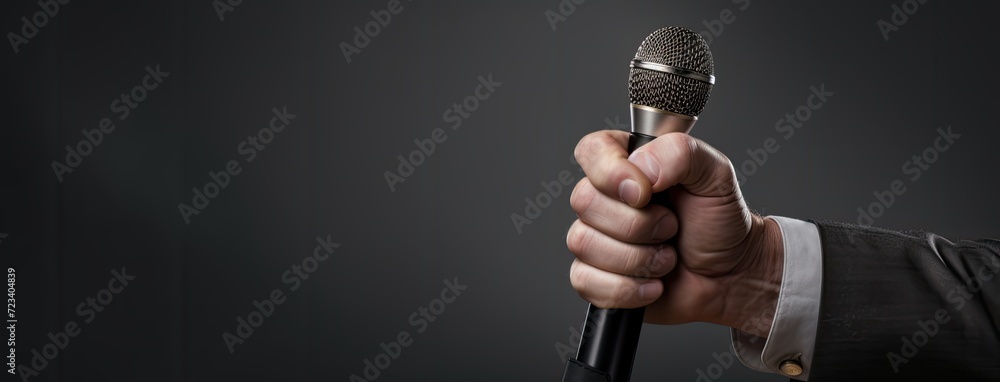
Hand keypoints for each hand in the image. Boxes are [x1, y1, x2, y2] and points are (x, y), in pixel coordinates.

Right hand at [566, 130, 783, 336]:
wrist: (731, 276)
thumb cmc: (720, 224)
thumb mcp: (716, 175)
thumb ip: (679, 153)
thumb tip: (641, 167)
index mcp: (629, 163)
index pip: (591, 151)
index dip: (610, 173)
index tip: (644, 193)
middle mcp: (606, 198)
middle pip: (584, 201)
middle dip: (637, 224)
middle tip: (671, 227)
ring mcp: (596, 237)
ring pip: (583, 243)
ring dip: (637, 259)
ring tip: (667, 256)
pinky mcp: (595, 276)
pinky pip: (585, 281)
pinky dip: (626, 288)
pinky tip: (652, 282)